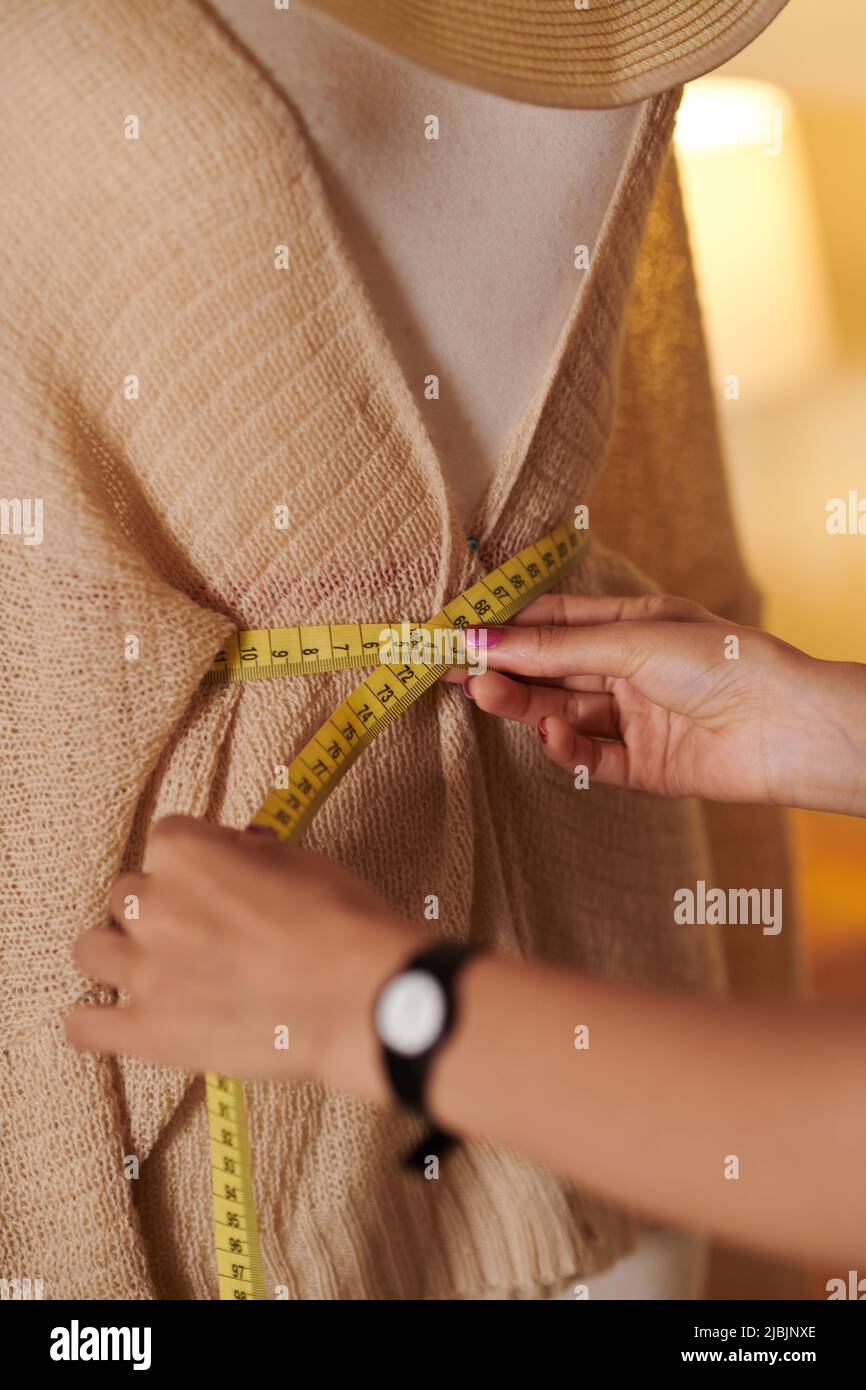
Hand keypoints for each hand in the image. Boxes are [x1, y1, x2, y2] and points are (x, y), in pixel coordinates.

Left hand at [65, 817, 431, 1094]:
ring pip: (91, 949)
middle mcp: (152, 905)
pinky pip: (84, 1026)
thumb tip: (238, 850)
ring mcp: (144, 970)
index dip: (196, 861)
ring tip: (152, 967)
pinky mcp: (148, 1031)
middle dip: (159, 907)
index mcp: (186, 853)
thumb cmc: (342, 922)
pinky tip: (113, 1020)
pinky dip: (93, 1023)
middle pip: (127, 894)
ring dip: (118, 953)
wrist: (359, 997)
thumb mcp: (300, 859)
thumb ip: (250, 852)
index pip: (166, 839)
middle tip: (200, 930)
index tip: (219, 880)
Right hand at [448, 594, 865, 816]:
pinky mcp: (644, 767)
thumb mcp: (629, 641)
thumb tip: (483, 640)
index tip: (457, 634)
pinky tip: (551, 734)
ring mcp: (636, 720)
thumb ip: (553, 648)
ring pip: (562, 714)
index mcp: (633, 626)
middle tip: (448, 672)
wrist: (785, 726)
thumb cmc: (722, 661)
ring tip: (485, 695)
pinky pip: (590, 758)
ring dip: (524, 706)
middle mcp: (632, 671)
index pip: (555, 623)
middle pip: (551, 671)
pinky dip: (565, 749)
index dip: (506, 628)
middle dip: (502, 670)